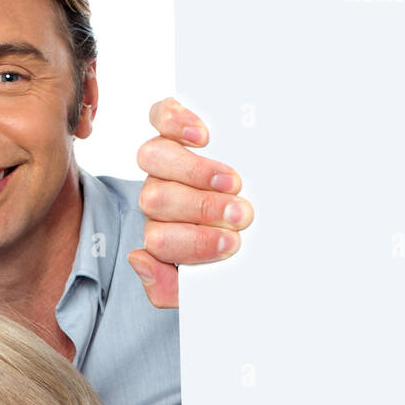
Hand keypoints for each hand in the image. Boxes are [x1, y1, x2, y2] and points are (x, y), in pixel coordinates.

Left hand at [128, 97, 253, 307]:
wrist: (266, 211)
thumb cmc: (238, 246)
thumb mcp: (210, 279)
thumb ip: (169, 287)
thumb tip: (138, 260)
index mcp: (163, 234)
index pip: (158, 241)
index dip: (193, 242)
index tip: (232, 243)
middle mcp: (159, 197)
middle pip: (155, 199)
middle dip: (202, 209)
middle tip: (240, 214)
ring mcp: (164, 161)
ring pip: (154, 160)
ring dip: (195, 172)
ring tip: (232, 181)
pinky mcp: (174, 127)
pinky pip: (160, 116)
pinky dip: (177, 121)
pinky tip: (203, 136)